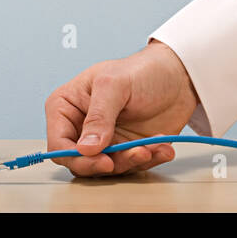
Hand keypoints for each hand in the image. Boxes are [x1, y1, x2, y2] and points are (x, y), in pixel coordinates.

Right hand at [44, 40, 200, 176]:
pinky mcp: (126, 150)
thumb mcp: (115, 85)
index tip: (103, 159)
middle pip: (82, 162)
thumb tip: (85, 148)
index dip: (77, 157)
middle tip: (135, 154)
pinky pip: (132, 166)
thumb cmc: (142, 70)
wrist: (178, 74)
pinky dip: (149, 159)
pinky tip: (162, 146)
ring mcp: (105, 141)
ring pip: (108, 167)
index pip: (58, 143)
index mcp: (67, 107)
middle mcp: (82, 128)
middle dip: (110, 162)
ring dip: (133, 161)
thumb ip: (99, 116)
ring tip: (152, 147)